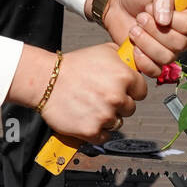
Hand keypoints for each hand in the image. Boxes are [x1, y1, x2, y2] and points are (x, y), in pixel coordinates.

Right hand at [7, 43, 146, 143]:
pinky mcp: (92, 130)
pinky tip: (89, 119)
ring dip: (108, 117)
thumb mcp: (103, 51)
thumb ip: (122, 58)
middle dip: (119, 104)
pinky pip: (104, 136)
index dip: (132, 91)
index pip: (141, 91)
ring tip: (92, 106)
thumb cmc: (71, 66)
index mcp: (123, 76)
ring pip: (117, 122)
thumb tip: (134, 64)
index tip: (123, 91)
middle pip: (130, 108)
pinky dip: (98, 131)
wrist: (45, 80)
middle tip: (102, 98)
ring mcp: (105, 115)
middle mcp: (117, 97)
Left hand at [95, 0, 186, 76]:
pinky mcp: (153, 61)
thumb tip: (166, 19)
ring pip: (167, 57)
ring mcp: (169, 50)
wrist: (117, 4)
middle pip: (179, 43)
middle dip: (155, 30)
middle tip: (141, 17)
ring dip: (146, 42)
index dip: (173, 19)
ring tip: (135, 29)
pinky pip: (156, 70)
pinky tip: (134, 47)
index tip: (154, 8)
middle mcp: (183, 35)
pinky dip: (143, 60)